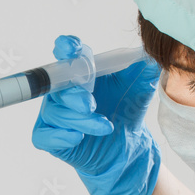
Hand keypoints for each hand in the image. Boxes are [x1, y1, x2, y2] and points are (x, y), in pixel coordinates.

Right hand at [31, 34, 161, 194]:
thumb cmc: (126, 110)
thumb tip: (150, 53)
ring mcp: (53, 114)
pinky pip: (44, 135)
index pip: (66, 54)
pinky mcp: (49, 138)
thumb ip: (144, 67)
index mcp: (80, 71)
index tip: (70, 48)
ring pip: (56, 113)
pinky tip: (77, 137)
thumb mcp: (140, 87)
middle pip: (56, 86)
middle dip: (73, 95)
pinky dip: (60, 136)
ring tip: (105, 127)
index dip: (65, 49)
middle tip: (90, 105)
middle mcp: (62, 90)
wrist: (127, 146)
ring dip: (80, 120)